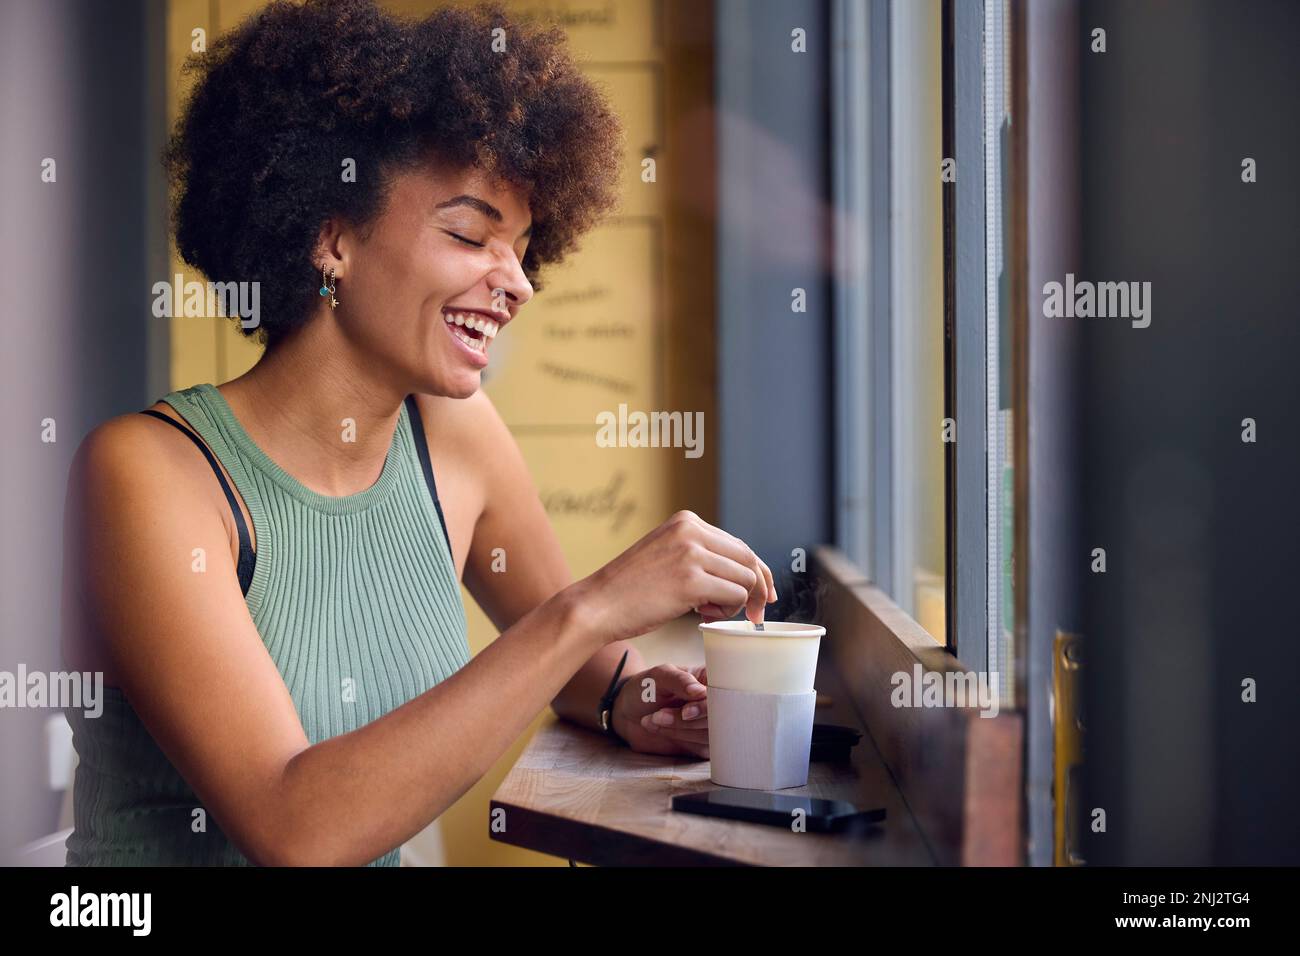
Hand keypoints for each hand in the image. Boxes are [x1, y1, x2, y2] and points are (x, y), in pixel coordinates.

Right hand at [577, 510, 776, 644]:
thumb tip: (744, 573)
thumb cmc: (631, 589)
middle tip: (755, 614)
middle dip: (758, 588)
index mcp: (686, 521)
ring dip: (736, 603)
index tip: (764, 593)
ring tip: (708, 611)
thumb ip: (699, 555)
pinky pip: (734, 595)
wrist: (598, 605)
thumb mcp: (666, 556)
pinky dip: (726, 611)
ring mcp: (691, 554)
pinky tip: (702, 614)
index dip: (757, 571)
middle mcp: (691, 531)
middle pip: (748, 559)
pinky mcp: (691, 580)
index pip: (738, 544)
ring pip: (744, 579)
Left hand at [612, 663, 710, 757]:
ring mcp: (712, 724)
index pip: (724, 695)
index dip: (707, 707)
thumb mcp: (659, 676)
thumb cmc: (646, 688)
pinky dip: (680, 740)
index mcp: (711, 680)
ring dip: (679, 730)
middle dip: (686, 721)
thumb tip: (700, 691)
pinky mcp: (704, 743)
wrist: (629, 713)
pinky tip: (659, 729)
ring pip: (710, 735)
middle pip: (719, 718)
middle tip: (659, 715)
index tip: (685, 712)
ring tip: (653, 719)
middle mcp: (716, 702)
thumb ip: (679, 680)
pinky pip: (702, 748)